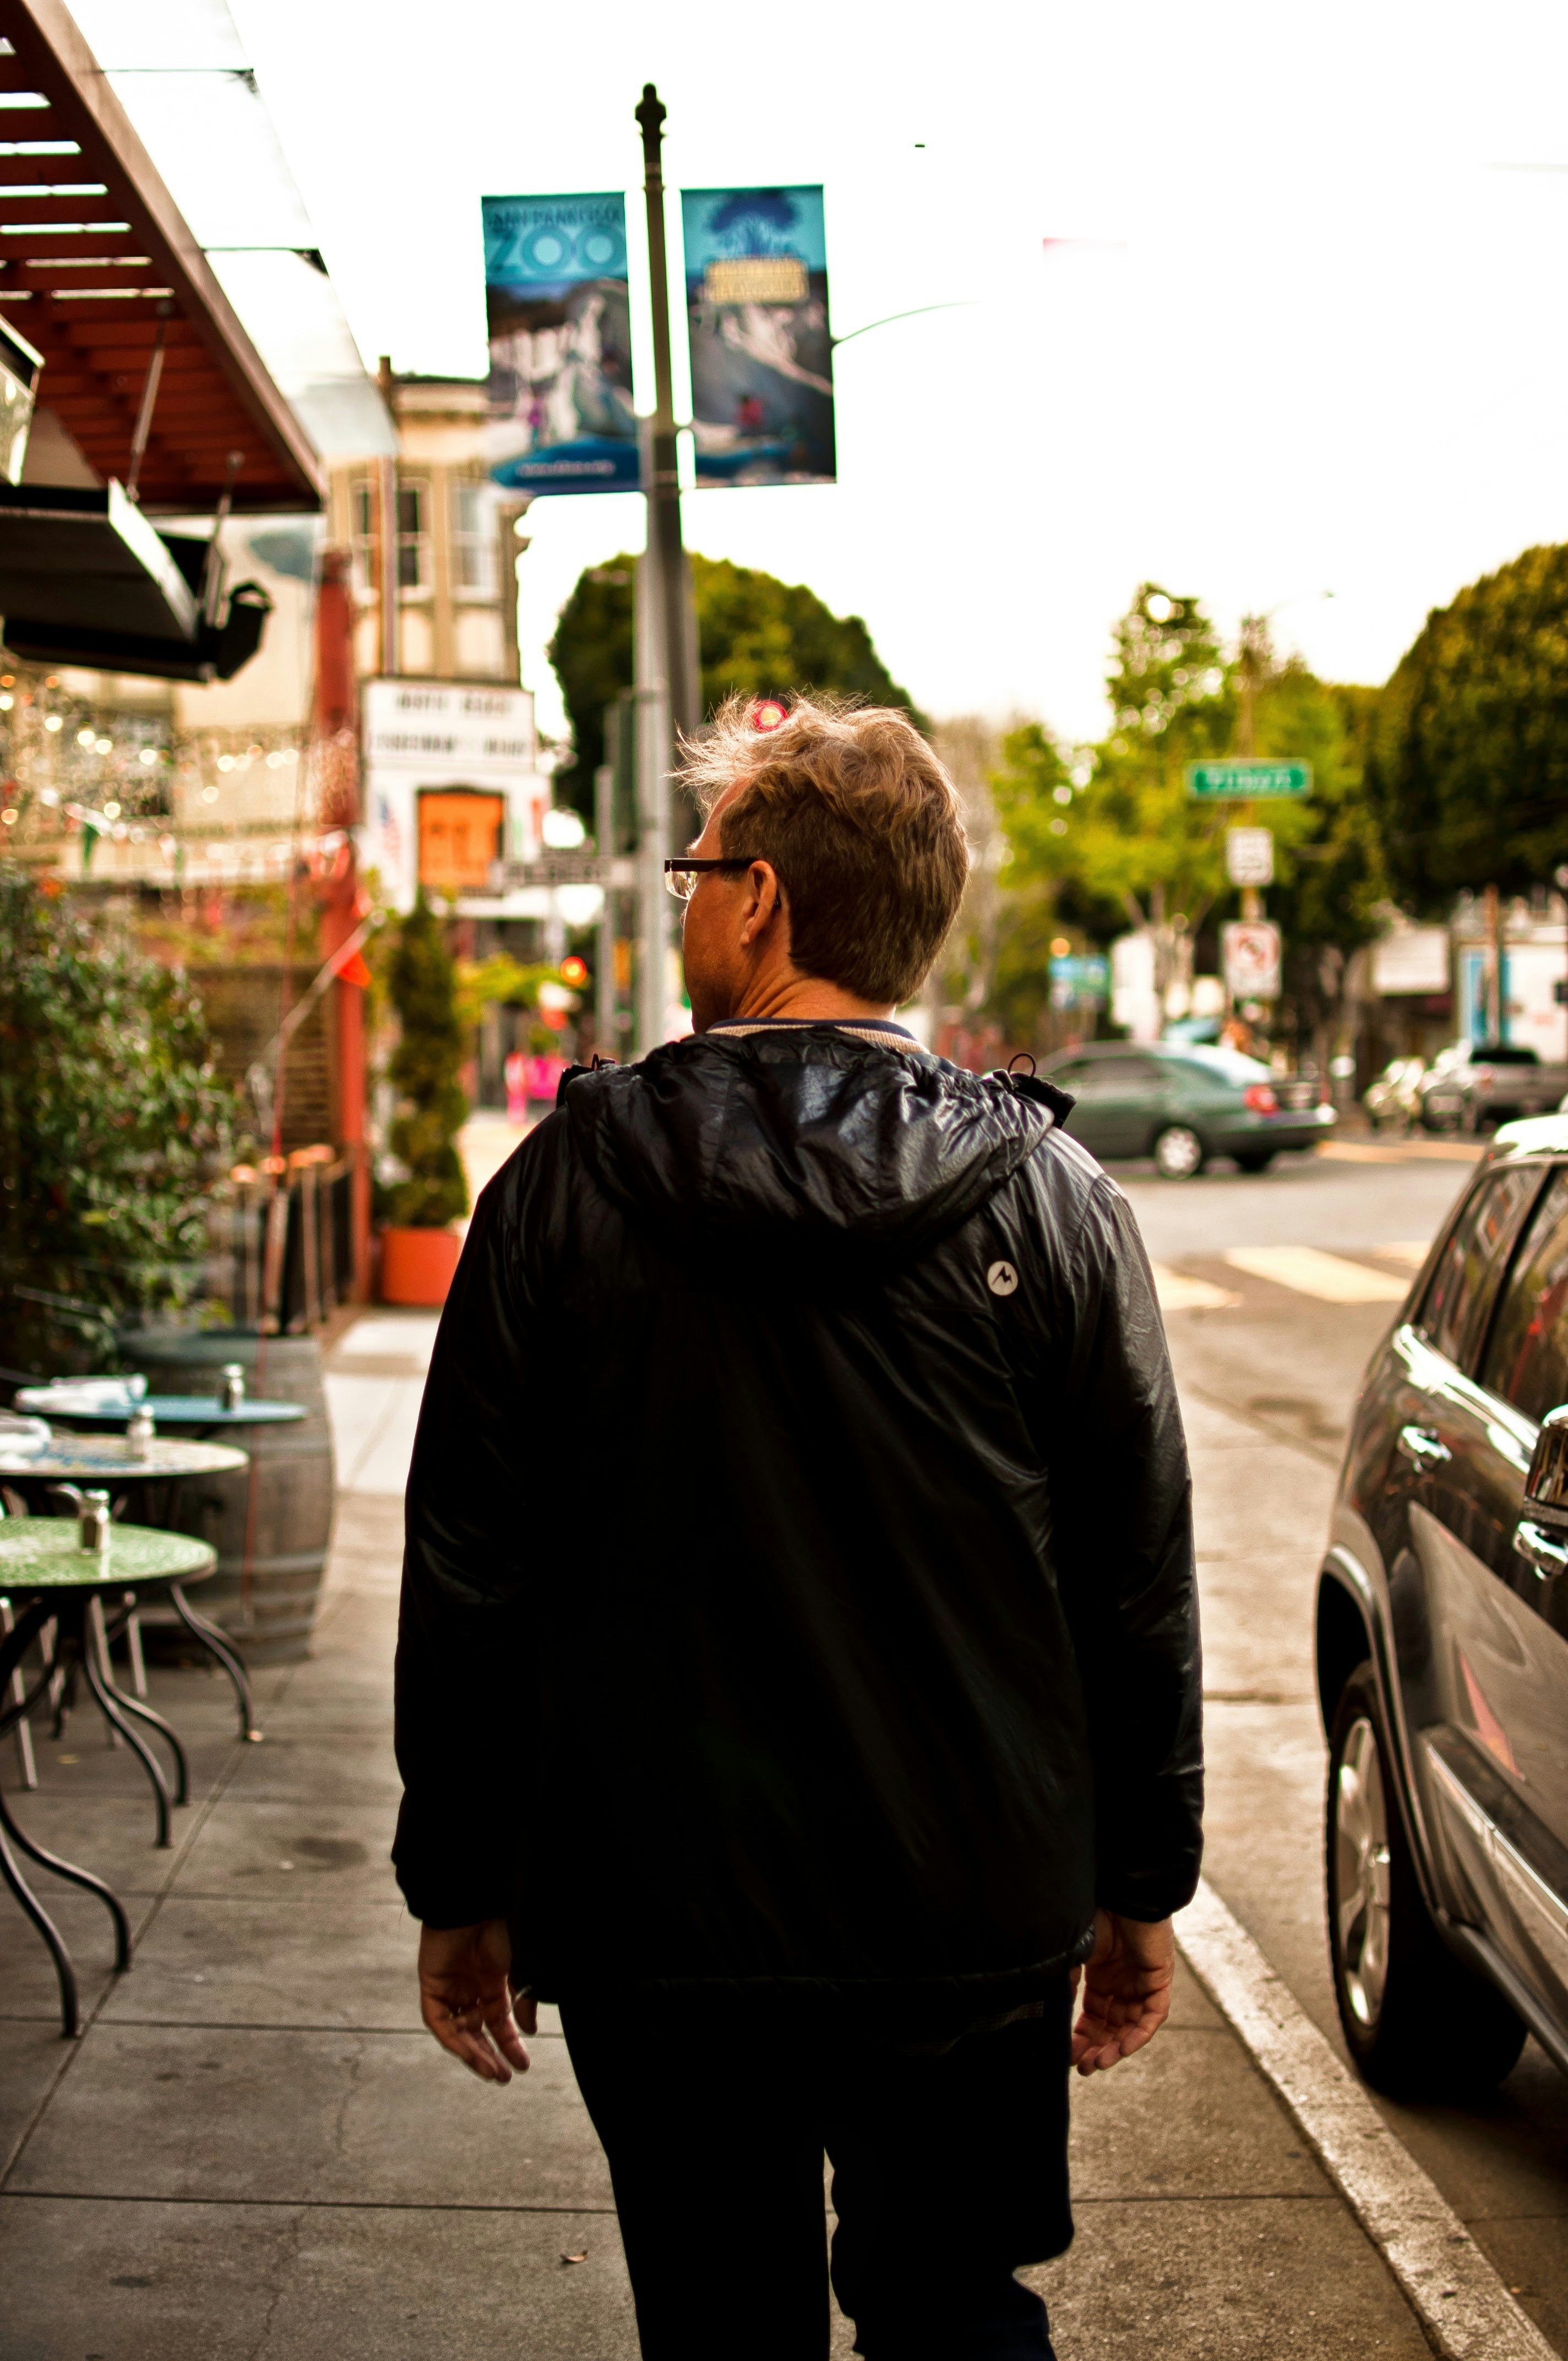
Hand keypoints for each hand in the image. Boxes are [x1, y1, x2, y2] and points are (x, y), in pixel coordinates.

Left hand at [417, 1917, 536, 2084]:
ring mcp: (450, 1989)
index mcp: (492, 1982)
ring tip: (491, 2072)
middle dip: (490, 2056)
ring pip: (458, 2032)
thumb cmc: (500, 1929)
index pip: (499, 2022)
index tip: (523, 2066)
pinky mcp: (432, 1986)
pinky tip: (469, 2054)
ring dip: (473, 2054)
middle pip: (477, 2032)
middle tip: (504, 2078)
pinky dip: (453, 2039)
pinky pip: (439, 2021)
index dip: (510, 2045)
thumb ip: (523, 2000)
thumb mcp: (519, 1969)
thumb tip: (529, 2030)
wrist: (474, 1906)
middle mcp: (470, 1989)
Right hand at [1070, 1909, 1174, 2074]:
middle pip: (1111, 2027)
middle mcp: (1123, 1985)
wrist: (1121, 1893)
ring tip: (1098, 2064)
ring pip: (1131, 2027)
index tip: (1067, 2056)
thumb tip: (1054, 2016)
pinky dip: (1139, 2034)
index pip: (1093, 2017)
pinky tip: (1123, 2048)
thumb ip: (1068, 1984)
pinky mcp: (1159, 1981)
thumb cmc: (1096, 1915)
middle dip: (1097, 2049)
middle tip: (1082, 2068)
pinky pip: (1153, 2016)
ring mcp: (1142, 1984)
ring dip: (1116, 2048)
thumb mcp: (1076, 1955)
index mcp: (1102, 1978)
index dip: (1081, 2038)